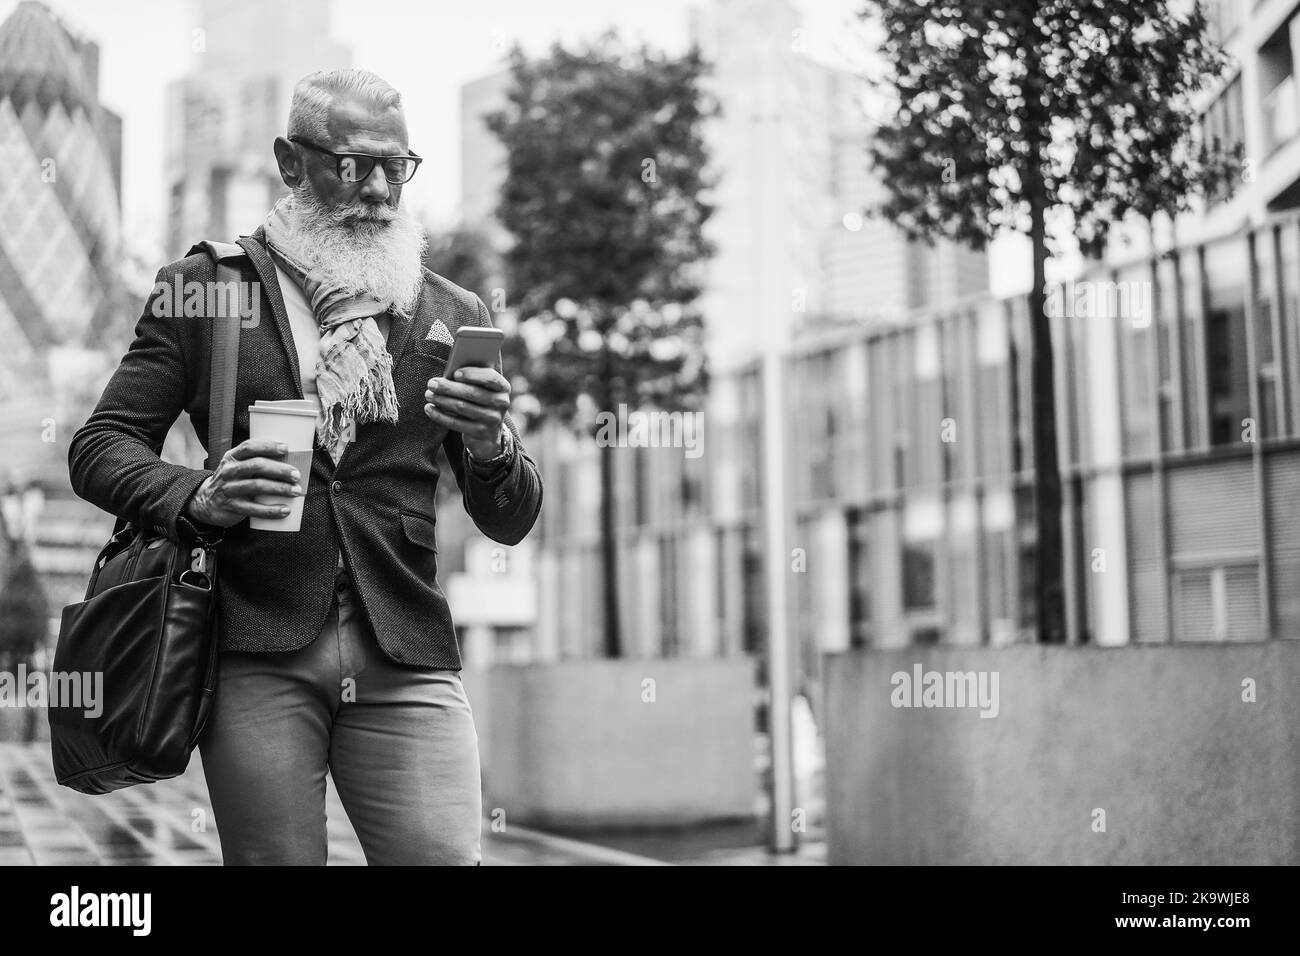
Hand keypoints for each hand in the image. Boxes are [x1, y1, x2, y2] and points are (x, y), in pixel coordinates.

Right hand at [185, 439, 303, 527]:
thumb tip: (292, 461)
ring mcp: (229, 489)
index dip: (268, 446)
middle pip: (256, 466)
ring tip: (296, 491)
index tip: (286, 448)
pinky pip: (254, 508)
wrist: (206, 502)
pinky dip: (271, 510)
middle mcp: (229, 471)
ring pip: (257, 486)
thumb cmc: (233, 481)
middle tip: (296, 475)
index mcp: (232, 457)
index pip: (249, 447)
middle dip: (279, 469)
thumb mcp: (238, 467)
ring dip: (279, 488)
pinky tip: (285, 510)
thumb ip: (257, 462)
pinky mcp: (231, 506)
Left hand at [424, 367, 510, 458]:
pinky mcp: (480, 432)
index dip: (473, 375)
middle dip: (449, 387)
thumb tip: (450, 369)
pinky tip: (429, 408)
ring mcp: (492, 419)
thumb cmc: (479, 400)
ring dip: (442, 400)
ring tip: (428, 394)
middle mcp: (501, 403)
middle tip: (431, 383)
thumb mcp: (481, 387)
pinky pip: (456, 423)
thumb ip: (473, 376)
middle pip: (472, 393)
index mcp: (503, 387)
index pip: (490, 378)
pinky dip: (440, 415)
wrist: (487, 432)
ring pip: (462, 407)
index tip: (455, 373)